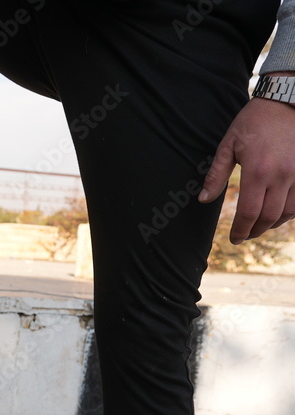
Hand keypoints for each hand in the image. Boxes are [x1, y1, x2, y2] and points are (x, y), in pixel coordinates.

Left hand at [200, 94, 294, 244]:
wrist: (286, 101)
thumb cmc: (253, 122)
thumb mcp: (228, 145)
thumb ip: (216, 175)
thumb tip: (204, 200)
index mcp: (257, 171)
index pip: (248, 212)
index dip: (240, 230)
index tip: (234, 238)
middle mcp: (281, 176)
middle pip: (269, 217)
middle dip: (254, 231)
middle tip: (244, 236)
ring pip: (288, 212)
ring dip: (273, 224)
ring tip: (259, 227)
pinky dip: (290, 212)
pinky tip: (278, 214)